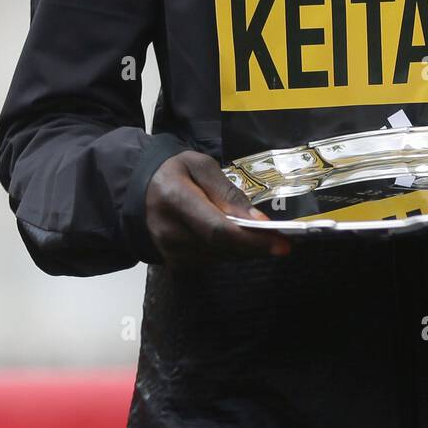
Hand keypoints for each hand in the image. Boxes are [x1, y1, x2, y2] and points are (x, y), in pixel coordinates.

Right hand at [144, 150, 294, 264]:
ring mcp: (169, 251)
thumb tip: (255, 219)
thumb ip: (227, 191)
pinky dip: (231, 251)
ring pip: (220, 257)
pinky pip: (212, 260)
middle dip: (257, 246)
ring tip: (267, 238)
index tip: (281, 241)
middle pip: (222, 247)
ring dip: (246, 249)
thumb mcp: (201, 165)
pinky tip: (242, 240)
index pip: (216, 229)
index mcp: (174, 199)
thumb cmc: (175, 171)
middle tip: (285, 241)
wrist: (141, 189)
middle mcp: (169, 231)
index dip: (251, 238)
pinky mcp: (174, 262)